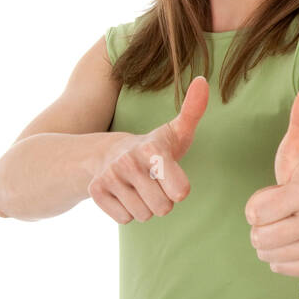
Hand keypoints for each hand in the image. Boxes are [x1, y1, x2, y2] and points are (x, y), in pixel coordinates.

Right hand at [89, 75, 207, 222]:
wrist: (110, 152)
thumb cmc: (156, 146)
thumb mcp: (176, 130)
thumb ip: (194, 110)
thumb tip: (203, 80)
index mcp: (153, 149)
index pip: (179, 191)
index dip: (180, 189)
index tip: (175, 178)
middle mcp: (128, 162)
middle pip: (163, 208)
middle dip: (163, 200)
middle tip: (156, 182)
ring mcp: (109, 176)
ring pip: (143, 216)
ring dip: (145, 207)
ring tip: (141, 186)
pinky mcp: (95, 191)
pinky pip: (124, 219)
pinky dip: (127, 212)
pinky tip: (125, 193)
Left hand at [245, 80, 298, 275]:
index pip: (253, 212)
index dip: (259, 204)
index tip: (279, 196)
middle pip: (258, 236)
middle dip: (263, 226)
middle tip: (284, 215)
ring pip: (267, 253)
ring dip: (272, 243)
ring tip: (292, 229)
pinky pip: (279, 267)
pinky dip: (284, 259)